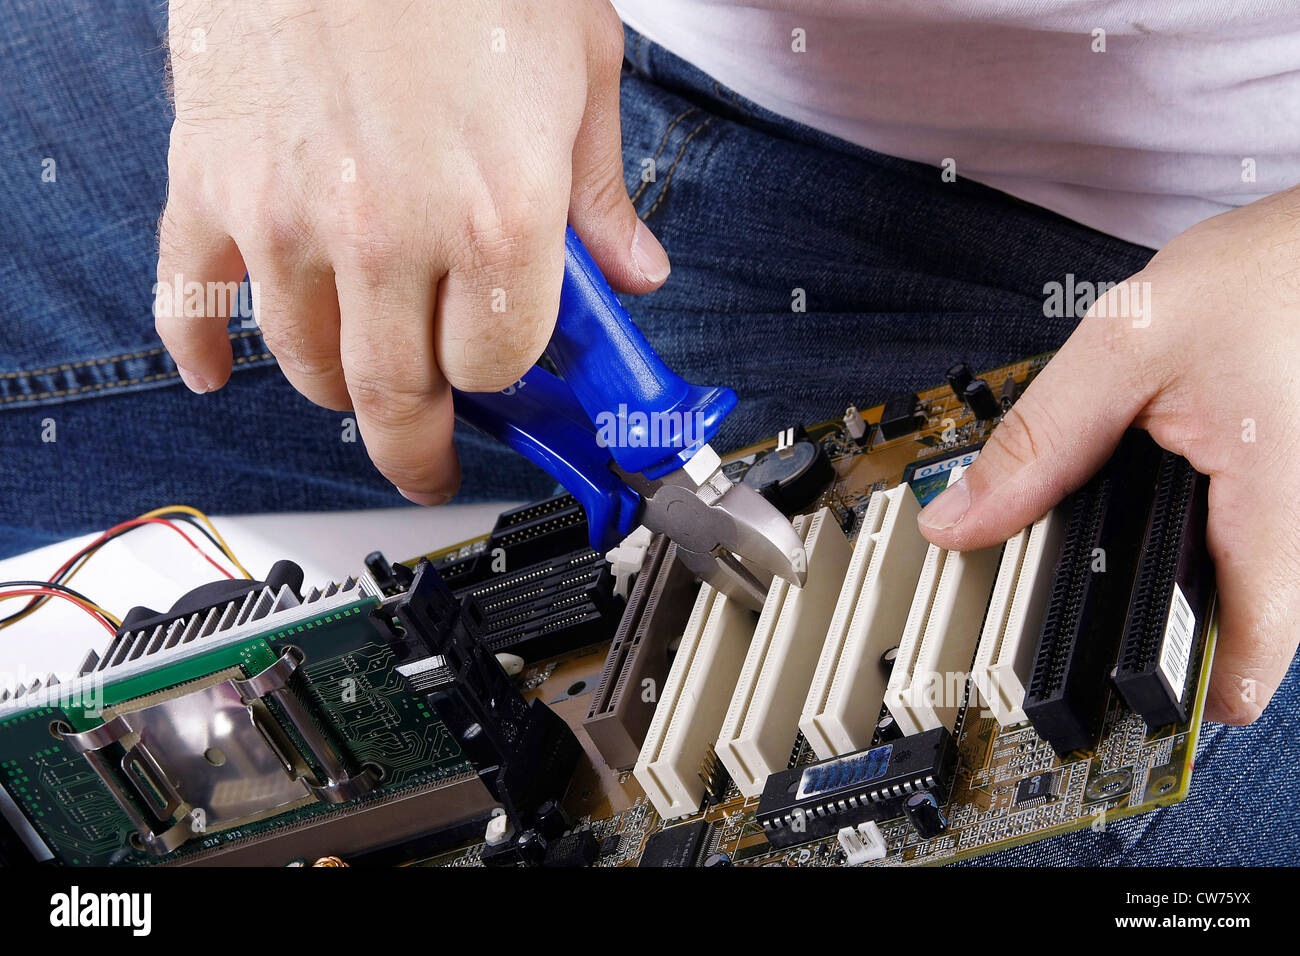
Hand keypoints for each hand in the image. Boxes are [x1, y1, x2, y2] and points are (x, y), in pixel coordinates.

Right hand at [155, 0, 668, 502]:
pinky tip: (218, 372)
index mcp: (499, 214)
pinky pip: (189, 298)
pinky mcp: (210, 179)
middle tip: (428, 460)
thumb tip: (634, 272)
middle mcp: (391, 232)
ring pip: (308, 363)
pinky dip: (201, 348)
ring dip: (339, 390)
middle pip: (399, 397)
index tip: (509, 382)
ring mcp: (289, 213)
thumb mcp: (581, 67)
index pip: (502, 365)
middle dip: (418, 448)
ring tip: (362, 382)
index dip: (509, 380)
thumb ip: (602, 193)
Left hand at [918, 185, 1299, 723]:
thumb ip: (1039, 441)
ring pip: (1246, 589)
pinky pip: (1253, 547)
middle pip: (1237, 627)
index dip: (1179, 688)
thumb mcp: (1126, 345)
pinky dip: (1199, 539)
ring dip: (1179, 578)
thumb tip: (959, 520)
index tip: (1111, 694)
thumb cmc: (1265, 274)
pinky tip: (1159, 503)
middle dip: (1156, 621)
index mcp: (1280, 505)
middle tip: (1079, 595)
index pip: (1251, 655)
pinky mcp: (1292, 499)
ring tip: (1116, 533)